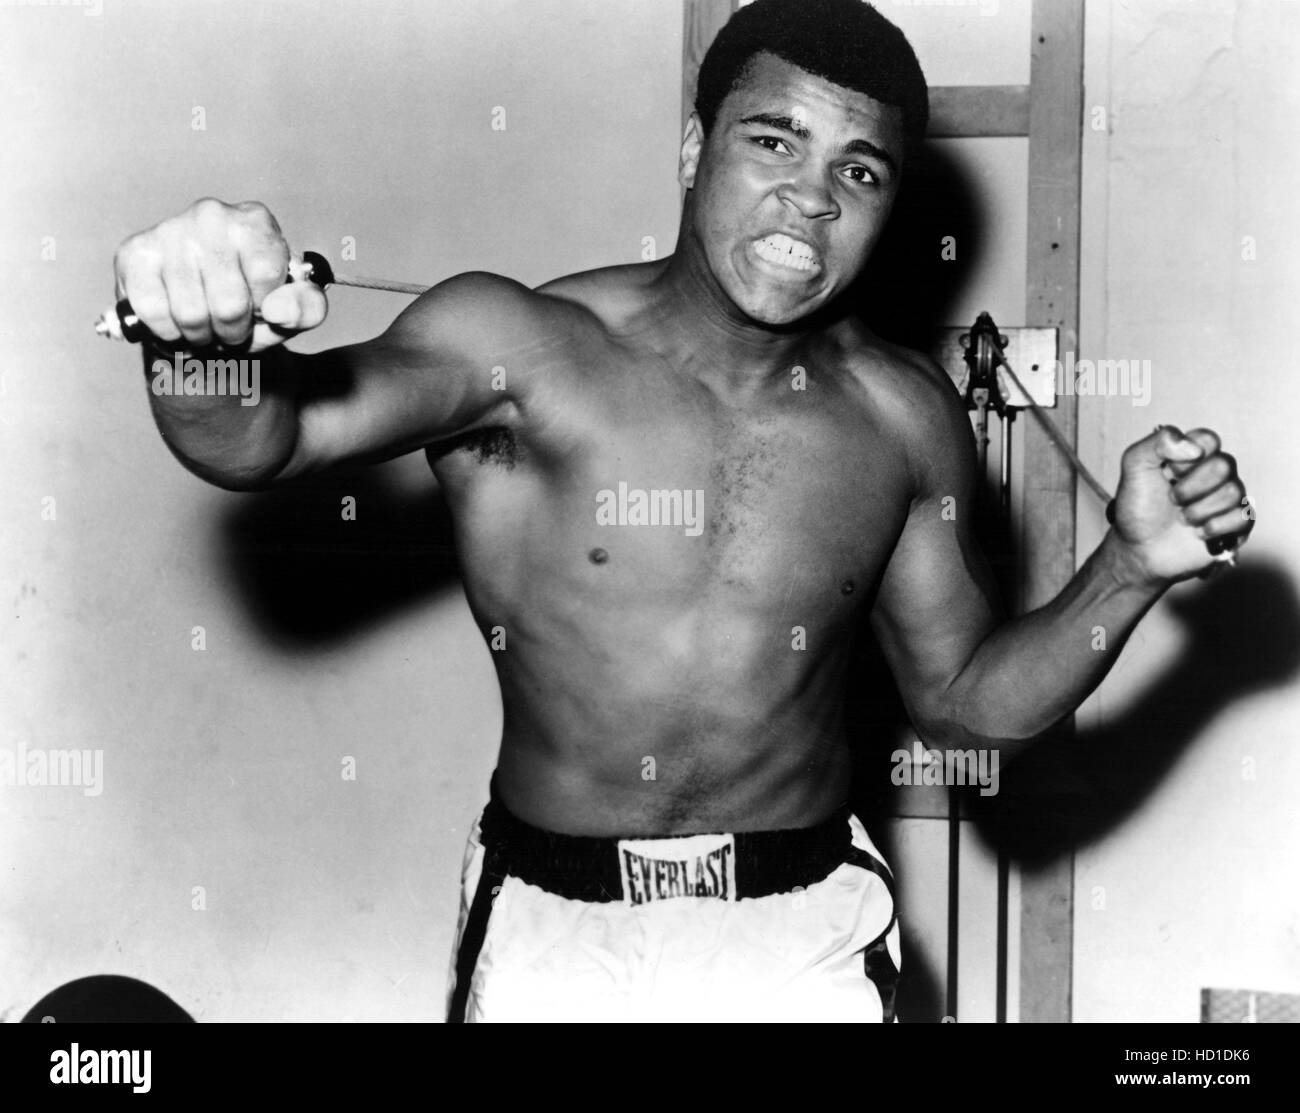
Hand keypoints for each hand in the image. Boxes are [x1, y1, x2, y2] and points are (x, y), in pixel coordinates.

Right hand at [113, 197, 326, 352]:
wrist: (205, 307)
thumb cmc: (255, 302)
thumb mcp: (294, 307)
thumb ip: (306, 307)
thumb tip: (278, 310)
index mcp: (256, 222)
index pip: (266, 275)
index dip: (265, 307)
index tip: (262, 306)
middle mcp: (211, 215)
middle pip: (228, 304)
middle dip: (233, 332)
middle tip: (231, 326)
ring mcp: (169, 230)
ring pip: (190, 314)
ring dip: (201, 336)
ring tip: (206, 325)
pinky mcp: (133, 253)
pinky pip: (153, 312)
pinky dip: (168, 332)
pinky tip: (177, 321)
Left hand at [1109, 426, 1253, 584]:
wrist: (1139, 548)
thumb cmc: (1137, 507)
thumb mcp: (1134, 466)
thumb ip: (1158, 442)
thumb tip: (1194, 447)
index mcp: (1193, 455)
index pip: (1209, 440)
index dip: (1186, 459)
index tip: (1167, 472)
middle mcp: (1215, 474)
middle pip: (1224, 465)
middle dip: (1190, 487)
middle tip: (1172, 499)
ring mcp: (1227, 498)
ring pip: (1233, 492)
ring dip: (1198, 510)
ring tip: (1182, 518)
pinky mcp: (1236, 524)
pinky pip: (1243, 516)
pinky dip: (1215, 526)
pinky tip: (1198, 532)